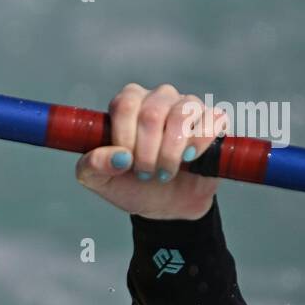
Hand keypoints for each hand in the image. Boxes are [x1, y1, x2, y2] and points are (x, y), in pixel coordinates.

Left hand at [74, 83, 227, 220]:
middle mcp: (158, 98)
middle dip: (147, 152)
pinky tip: (190, 159)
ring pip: (182, 115)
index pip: (125, 105)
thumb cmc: (130, 185)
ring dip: (171, 152)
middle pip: (152, 113)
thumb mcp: (99, 181)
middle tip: (145, 173)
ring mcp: (187, 106)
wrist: (165, 205)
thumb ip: (91, 166)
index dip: (125, 138)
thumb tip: (117, 157)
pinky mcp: (213, 120)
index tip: (126, 164)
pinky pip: (213, 120)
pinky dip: (200, 143)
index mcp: (127, 103)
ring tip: (165, 172)